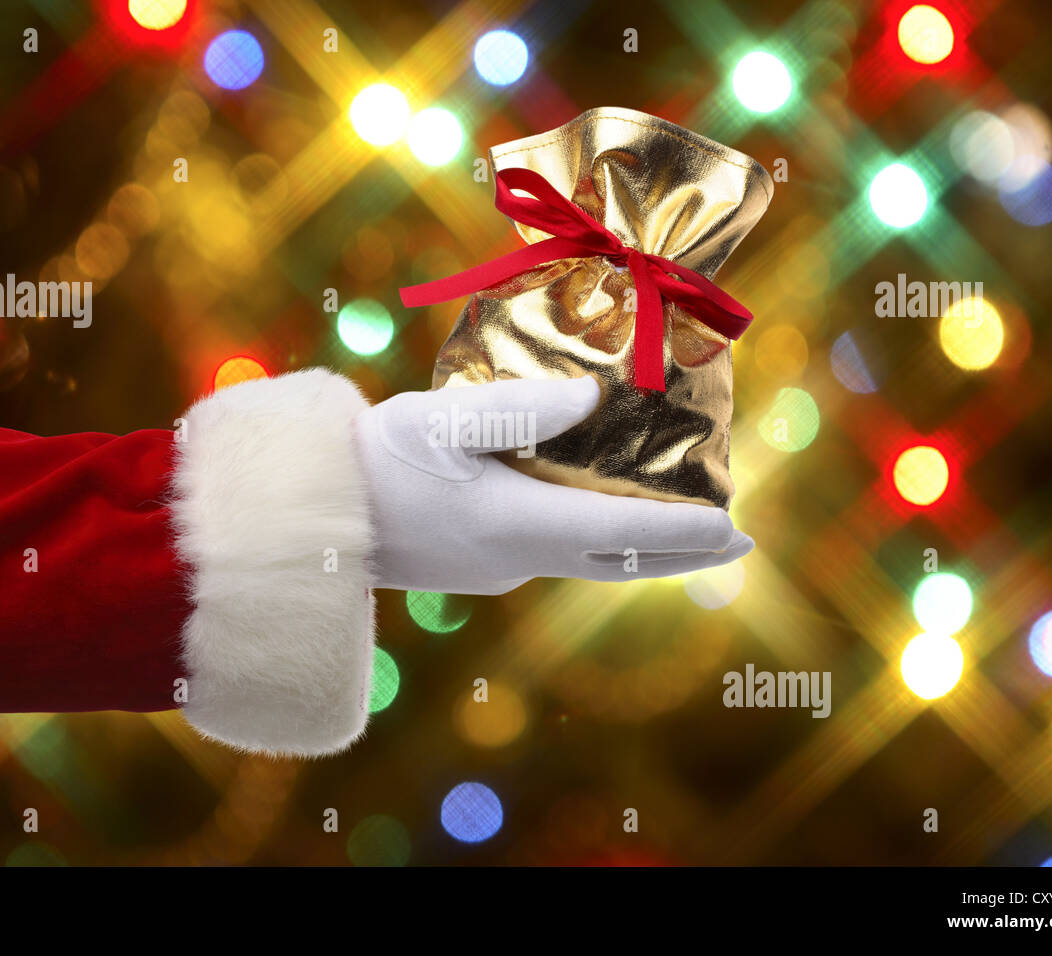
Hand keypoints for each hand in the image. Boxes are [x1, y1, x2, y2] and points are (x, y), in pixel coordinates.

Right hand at [355, 376, 753, 594]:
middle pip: (618, 561)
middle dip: (680, 554)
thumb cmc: (373, 460)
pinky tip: (602, 518)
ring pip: (589, 559)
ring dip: (642, 549)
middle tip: (736, 543)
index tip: (734, 529)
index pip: (620, 533)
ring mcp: (497, 569)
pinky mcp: (479, 565)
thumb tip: (594, 398)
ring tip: (686, 532)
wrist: (315, 516)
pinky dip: (599, 541)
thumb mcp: (441, 421)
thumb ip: (520, 411)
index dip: (682, 534)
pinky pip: (558, 553)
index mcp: (513, 524)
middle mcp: (515, 558)